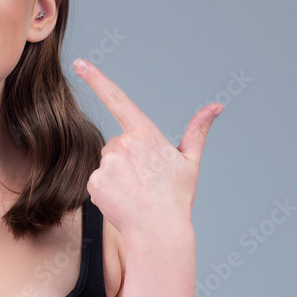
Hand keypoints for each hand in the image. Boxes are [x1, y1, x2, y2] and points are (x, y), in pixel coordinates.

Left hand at [73, 58, 221, 245]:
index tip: (79, 63)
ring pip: (106, 164)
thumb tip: (217, 106)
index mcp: (146, 135)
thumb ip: (198, 130)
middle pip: (115, 145)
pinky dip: (106, 191)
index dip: (97, 79)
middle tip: (144, 181)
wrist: (159, 233)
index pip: (118, 99)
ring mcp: (107, 164)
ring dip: (116, 176)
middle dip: (126, 159)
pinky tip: (123, 201)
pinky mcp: (95, 182)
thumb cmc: (176, 198)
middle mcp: (123, 144)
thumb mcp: (190, 161)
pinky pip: (97, 181)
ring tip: (135, 193)